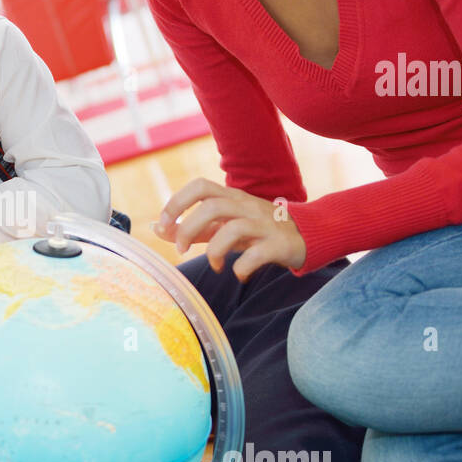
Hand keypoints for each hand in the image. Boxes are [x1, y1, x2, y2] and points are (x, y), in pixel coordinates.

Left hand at [152, 178, 305, 280]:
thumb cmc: (257, 230)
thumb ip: (193, 228)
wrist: (306, 236)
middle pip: (211, 207)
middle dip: (189, 229)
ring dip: (214, 251)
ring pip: (232, 228)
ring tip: (215, 264)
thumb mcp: (224, 224)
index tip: (163, 225)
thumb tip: (156, 228)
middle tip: (181, 250)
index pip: (200, 186)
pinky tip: (239, 274)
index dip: (177, 203)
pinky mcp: (279, 245)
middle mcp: (246, 206)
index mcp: (231, 198)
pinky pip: (256, 255)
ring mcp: (263, 225)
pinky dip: (241, 268)